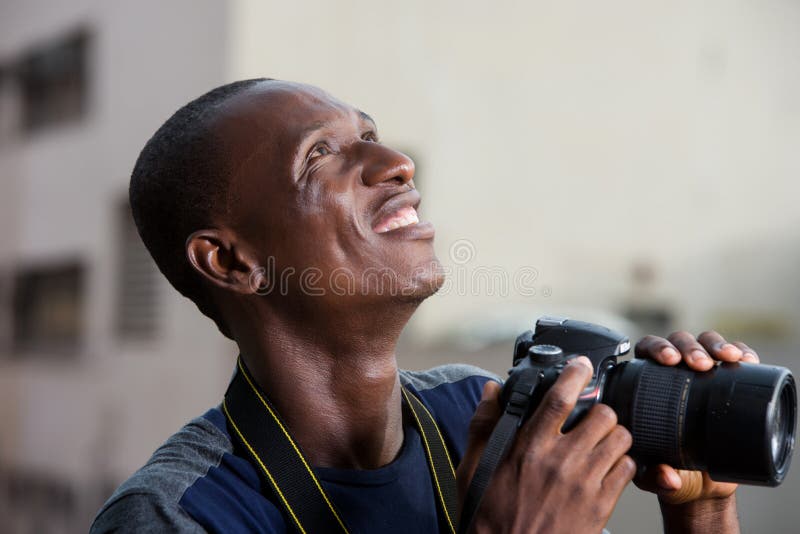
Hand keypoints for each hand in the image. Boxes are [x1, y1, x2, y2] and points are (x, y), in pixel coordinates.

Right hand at [457, 358, 635, 533]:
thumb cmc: (489, 516)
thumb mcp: (472, 467)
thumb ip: (483, 424)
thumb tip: (490, 390)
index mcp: (528, 448)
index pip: (560, 399)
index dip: (575, 374)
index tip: (581, 365)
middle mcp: (560, 462)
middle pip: (602, 415)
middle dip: (600, 409)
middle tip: (592, 414)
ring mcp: (584, 485)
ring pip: (621, 439)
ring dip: (614, 434)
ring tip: (602, 439)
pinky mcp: (600, 507)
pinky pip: (628, 471)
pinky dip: (623, 463)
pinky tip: (607, 466)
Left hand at [633, 330, 758, 504]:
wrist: (704, 484)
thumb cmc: (671, 470)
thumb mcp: (656, 477)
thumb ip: (655, 478)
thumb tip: (667, 476)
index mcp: (647, 382)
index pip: (647, 351)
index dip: (656, 348)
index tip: (667, 361)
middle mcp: (675, 371)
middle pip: (677, 341)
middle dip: (688, 347)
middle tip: (699, 364)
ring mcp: (704, 373)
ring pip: (705, 342)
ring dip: (715, 345)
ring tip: (726, 358)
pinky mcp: (731, 380)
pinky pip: (737, 356)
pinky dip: (742, 351)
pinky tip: (746, 359)